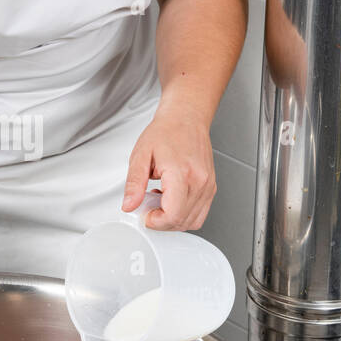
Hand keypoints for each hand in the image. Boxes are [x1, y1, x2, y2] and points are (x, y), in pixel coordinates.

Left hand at [121, 97, 216, 229]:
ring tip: (160, 201)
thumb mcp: (140, 155)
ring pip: (192, 221)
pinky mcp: (210, 187)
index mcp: (181, 173)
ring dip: (173, 219)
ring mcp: (208, 185)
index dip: (155, 222)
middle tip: (148, 207)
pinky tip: (171, 199)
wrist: (186, 118)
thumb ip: (134, 183)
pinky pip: (200, 213)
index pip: (172, 215)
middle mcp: (199, 181)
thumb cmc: (166, 132)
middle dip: (161, 222)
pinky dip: (184, 214)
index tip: (145, 214)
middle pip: (182, 221)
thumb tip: (129, 205)